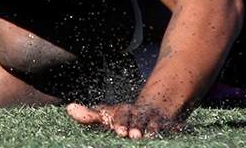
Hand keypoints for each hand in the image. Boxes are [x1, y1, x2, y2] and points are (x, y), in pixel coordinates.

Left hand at [66, 102, 182, 138]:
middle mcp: (141, 114)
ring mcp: (156, 120)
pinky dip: (176, 128)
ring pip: (155, 124)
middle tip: (134, 136)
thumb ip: (89, 115)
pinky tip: (177, 130)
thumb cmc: (124, 117)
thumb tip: (69, 108)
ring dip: (154, 130)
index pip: (122, 115)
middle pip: (138, 119)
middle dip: (136, 126)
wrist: (153, 109)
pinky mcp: (169, 126)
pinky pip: (174, 127)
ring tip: (151, 137)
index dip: (121, 122)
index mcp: (125, 112)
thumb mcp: (107, 115)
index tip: (120, 132)